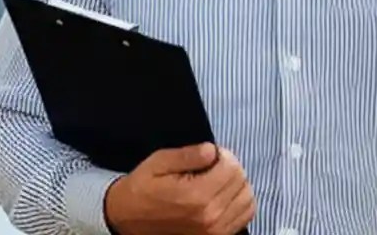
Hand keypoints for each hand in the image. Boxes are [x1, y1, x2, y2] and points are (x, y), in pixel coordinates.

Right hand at [104, 143, 255, 234]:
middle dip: (229, 168)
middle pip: (241, 181)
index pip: (231, 166)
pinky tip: (222, 196)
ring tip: (217, 182)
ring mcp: (216, 231)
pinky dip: (239, 202)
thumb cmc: (143, 188)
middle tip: (211, 167)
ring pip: (247, 199)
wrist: (128, 219)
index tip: (208, 156)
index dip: (222, 155)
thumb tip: (213, 150)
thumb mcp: (159, 162)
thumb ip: (188, 155)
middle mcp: (211, 215)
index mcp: (196, 195)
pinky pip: (245, 216)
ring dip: (236, 185)